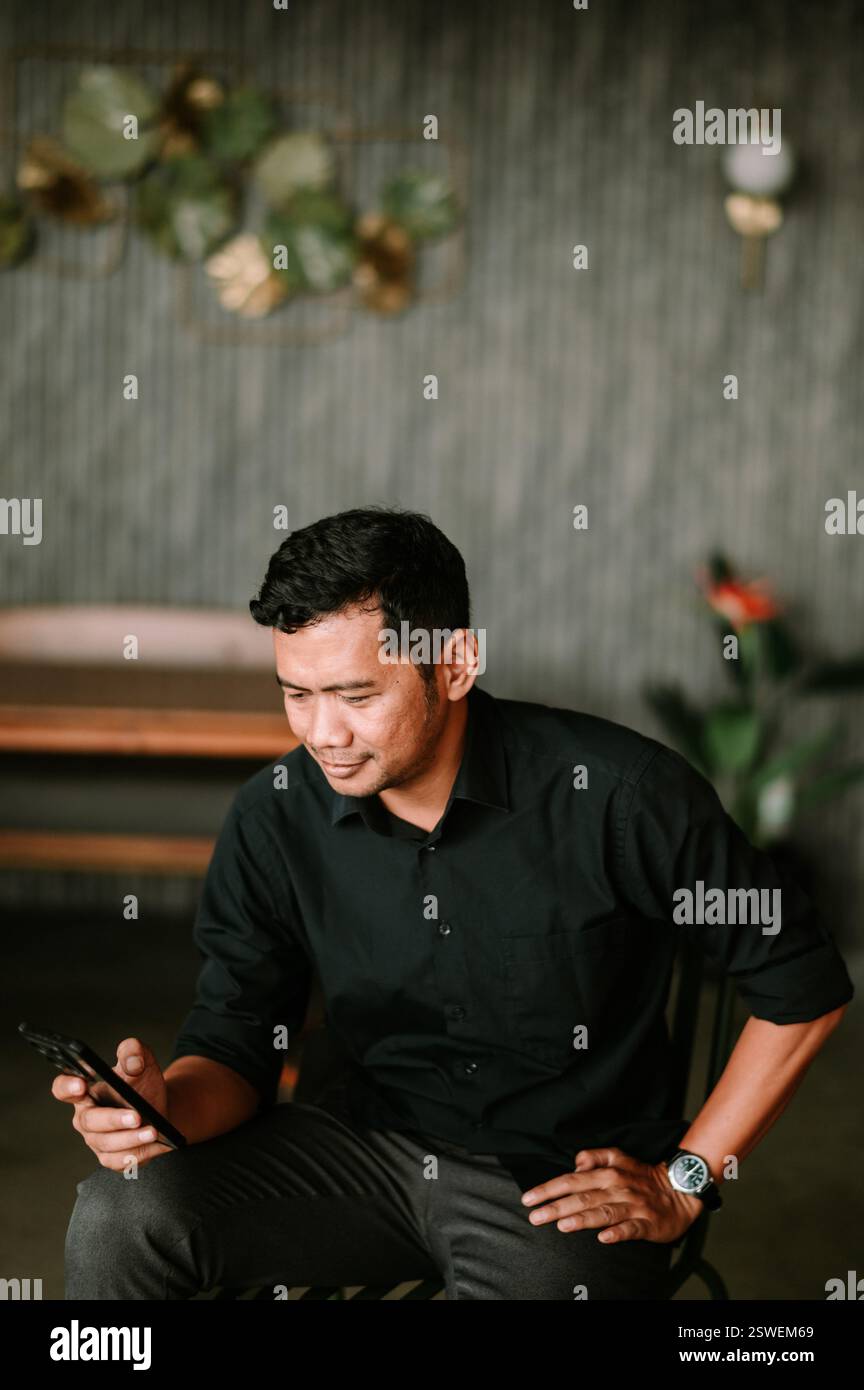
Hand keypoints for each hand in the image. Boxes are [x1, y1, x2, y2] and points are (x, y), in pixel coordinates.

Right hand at [51, 1036, 171, 1171]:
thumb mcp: (143, 1061)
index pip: (63, 1088)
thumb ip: (134, 1051)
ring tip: (153, 1131)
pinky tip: (156, 1144)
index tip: (81, 1085)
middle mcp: (86, 1117)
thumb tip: (132, 1062)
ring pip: (106, 1144)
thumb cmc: (143, 1084)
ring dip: (131, 1139)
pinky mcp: (111, 1157)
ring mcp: (96, 1139)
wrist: (161, 1108)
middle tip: (136, 1116)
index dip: (67, 1087)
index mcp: (85, 1090)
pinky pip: (120, 1161)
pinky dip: (139, 1153)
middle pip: (89, 1121)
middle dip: (113, 1120)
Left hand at [520, 1145, 704, 1244]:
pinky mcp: (647, 1224)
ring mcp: (632, 1206)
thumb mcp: (619, 1158)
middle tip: (534, 1216)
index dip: (549, 1188)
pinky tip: (604, 1238)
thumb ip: (594, 1157)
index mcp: (608, 1171)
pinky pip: (630, 1228)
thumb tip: (575, 1162)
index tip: (528, 1198)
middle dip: (555, 1206)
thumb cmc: (643, 1176)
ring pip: (603, 1212)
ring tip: (562, 1224)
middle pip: (582, 1197)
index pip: (572, 1179)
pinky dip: (617, 1232)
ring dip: (582, 1218)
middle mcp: (617, 1187)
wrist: (680, 1189)